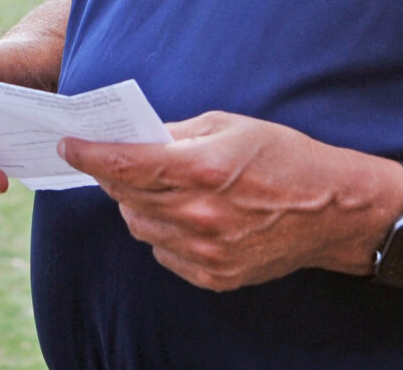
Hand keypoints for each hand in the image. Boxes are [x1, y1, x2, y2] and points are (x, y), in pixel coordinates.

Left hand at [60, 111, 402, 291]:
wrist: (333, 211)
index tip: (68, 145)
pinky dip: (162, 232)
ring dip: (137, 204)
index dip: (89, 153)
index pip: (124, 164)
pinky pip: (163, 253)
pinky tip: (183, 214)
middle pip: (125, 196)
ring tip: (158, 186)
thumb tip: (133, 136)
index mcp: (203, 170)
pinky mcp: (215, 276)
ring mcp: (206, 251)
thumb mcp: (229, 126)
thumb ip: (176, 133)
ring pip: (139, 226)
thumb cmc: (284, 158)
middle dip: (113, 175)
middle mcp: (200, 214)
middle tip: (116, 159)